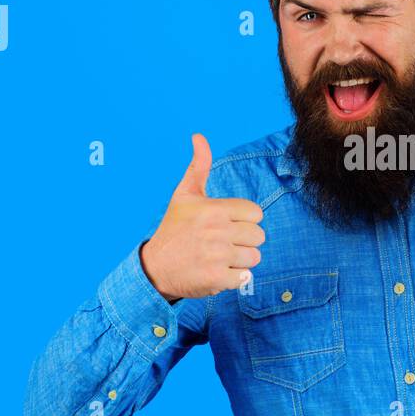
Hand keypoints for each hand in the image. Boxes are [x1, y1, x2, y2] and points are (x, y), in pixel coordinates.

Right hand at [139, 133, 265, 301]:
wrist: (154, 268)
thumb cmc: (174, 229)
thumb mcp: (184, 195)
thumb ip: (198, 166)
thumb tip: (199, 136)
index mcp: (214, 209)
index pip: (256, 213)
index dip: (244, 220)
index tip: (226, 224)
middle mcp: (217, 231)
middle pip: (259, 236)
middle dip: (244, 241)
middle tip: (223, 243)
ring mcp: (217, 256)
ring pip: (254, 257)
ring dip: (240, 261)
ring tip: (219, 258)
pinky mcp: (217, 279)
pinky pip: (245, 278)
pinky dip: (234, 278)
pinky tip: (217, 272)